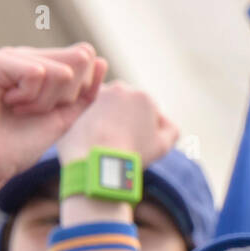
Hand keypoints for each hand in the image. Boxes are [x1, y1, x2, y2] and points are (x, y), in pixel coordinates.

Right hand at [0, 44, 107, 225]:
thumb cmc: (21, 143)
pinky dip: (28, 97)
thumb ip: (86, 92)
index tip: (48, 112)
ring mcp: (11, 56)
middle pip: (77, 64)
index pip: (86, 62)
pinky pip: (36, 72)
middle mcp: (29, 56)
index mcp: (45, 65)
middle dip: (62, 98)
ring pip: (60, 71)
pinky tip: (7, 103)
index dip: (76, 94)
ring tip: (19, 110)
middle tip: (32, 112)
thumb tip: (102, 60)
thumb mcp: (65, 116)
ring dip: (44, 101)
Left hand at [56, 81, 178, 168]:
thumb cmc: (133, 155)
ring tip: (106, 144)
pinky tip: (93, 141)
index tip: (139, 146)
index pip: (150, 112)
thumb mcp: (163, 145)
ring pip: (108, 108)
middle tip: (122, 144)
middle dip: (127, 119)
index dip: (146, 130)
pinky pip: (90, 114)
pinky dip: (92, 124)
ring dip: (109, 120)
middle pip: (128, 106)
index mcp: (144, 96)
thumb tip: (163, 121)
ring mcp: (97, 95)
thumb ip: (170, 129)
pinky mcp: (78, 106)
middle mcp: (121, 88)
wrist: (97, 162)